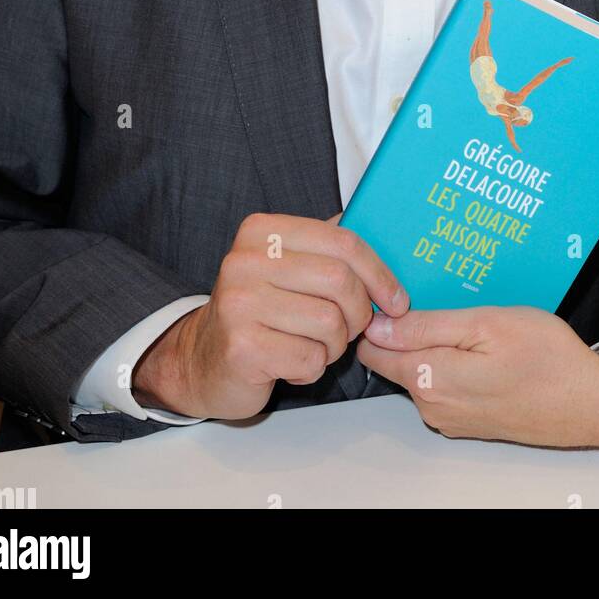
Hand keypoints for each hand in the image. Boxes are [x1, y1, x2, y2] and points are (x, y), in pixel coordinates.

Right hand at [133, 213, 407, 419]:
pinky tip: (292, 363)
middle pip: (340, 282)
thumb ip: (328, 247)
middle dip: (359, 313)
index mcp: (262, 231)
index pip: (342, 242)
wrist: (202, 359)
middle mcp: (245, 261)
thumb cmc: (259, 311)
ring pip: (330, 324)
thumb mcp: (288, 266)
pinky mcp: (242, 348)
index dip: (379, 273)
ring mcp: (239, 304)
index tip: (396, 299)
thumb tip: (384, 231)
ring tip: (315, 346)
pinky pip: (310, 359)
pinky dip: (313, 368)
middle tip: (352, 328)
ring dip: (334, 345)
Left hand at [357, 305, 598, 447]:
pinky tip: (480, 346)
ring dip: (431, 344)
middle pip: (392, 359)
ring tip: (468, 320)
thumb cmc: (548, 359)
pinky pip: (441, 384)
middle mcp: (432, 406)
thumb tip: (377, 325)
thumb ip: (427, 326)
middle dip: (405, 328)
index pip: (372, 347)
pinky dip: (450, 362)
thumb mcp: (487, 324)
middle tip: (441, 297)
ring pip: (418, 370)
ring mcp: (448, 418)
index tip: (397, 291)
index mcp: (430, 378)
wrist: (590, 403)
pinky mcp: (465, 421)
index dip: (379, 315)